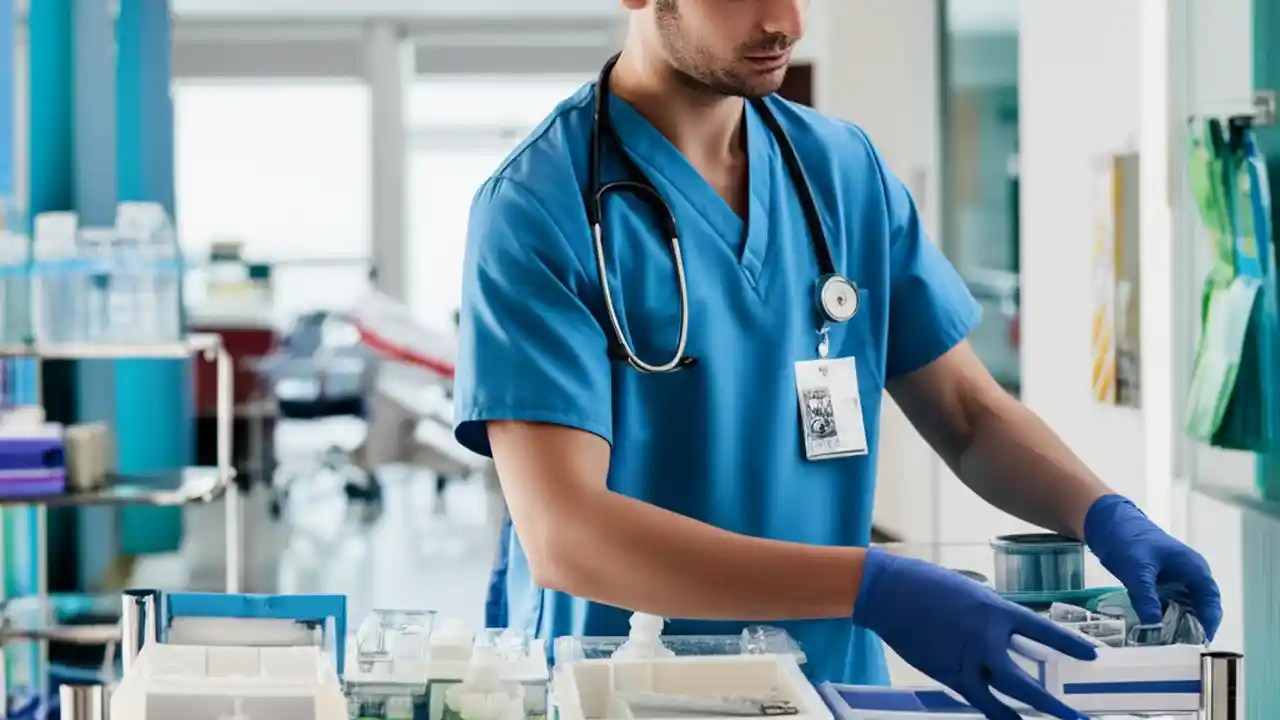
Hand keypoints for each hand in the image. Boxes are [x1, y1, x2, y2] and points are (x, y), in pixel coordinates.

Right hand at [854, 549, 1095, 719]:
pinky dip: (994, 711)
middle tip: (1075, 717)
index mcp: (995, 610)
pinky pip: (977, 698)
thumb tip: (1002, 632)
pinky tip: (1007, 719)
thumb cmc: (927, 585)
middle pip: (1024, 681)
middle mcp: (985, 639)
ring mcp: (964, 660)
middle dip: (1052, 703)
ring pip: (1002, 696)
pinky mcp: (946, 673)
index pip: (1042, 631)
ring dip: (1026, 714)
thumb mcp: (970, 592)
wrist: (889, 592)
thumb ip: (990, 616)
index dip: (1068, 645)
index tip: (1090, 656)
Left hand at [1084, 494, 1222, 638]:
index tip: (1197, 646)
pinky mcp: (1160, 584)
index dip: (1207, 626)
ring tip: (1164, 647)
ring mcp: (1175, 580)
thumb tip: (1154, 628)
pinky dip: (1162, 618)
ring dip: (1176, 626)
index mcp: (1194, 569)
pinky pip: (1167, 606)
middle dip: (1190, 630)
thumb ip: (1146, 599)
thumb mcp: (1137, 571)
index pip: (1210, 604)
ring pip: (1183, 610)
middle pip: (1199, 610)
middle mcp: (1190, 576)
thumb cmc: (1127, 539)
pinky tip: (1152, 633)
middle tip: (1177, 652)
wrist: (1107, 522)